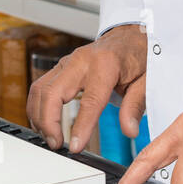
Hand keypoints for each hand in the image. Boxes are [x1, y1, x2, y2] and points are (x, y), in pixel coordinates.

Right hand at [26, 24, 146, 153]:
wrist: (128, 36)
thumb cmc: (136, 57)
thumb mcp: (145, 81)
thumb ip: (135, 106)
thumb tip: (129, 130)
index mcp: (106, 64)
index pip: (89, 100)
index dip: (81, 126)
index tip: (75, 147)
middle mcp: (81, 60)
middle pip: (53, 92)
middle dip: (49, 122)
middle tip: (57, 145)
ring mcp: (67, 62)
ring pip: (40, 89)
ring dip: (39, 117)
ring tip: (50, 138)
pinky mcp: (60, 67)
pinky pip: (40, 87)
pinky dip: (37, 107)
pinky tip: (44, 123)